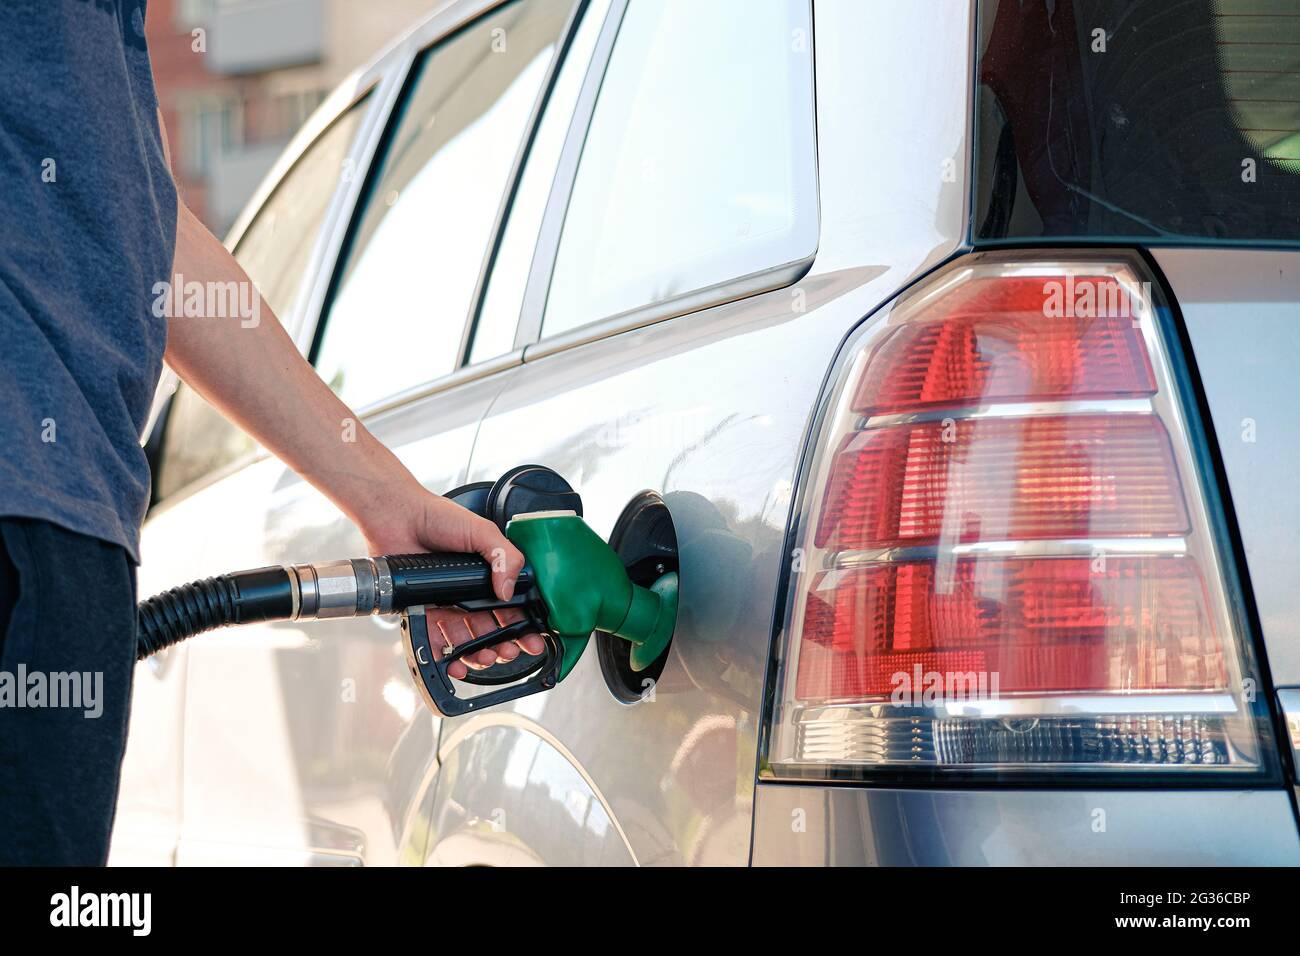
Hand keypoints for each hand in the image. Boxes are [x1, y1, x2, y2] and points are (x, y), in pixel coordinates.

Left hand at [358, 484, 543, 677]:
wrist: (398, 517)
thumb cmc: (438, 517)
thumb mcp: (482, 531)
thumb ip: (505, 557)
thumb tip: (509, 590)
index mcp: (490, 576)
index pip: (513, 608)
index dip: (524, 627)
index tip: (532, 641)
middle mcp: (470, 593)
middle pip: (493, 630)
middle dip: (503, 646)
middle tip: (507, 651)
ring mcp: (448, 604)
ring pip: (468, 641)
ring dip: (478, 656)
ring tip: (482, 657)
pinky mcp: (423, 611)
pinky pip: (435, 640)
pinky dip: (444, 656)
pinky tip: (454, 663)